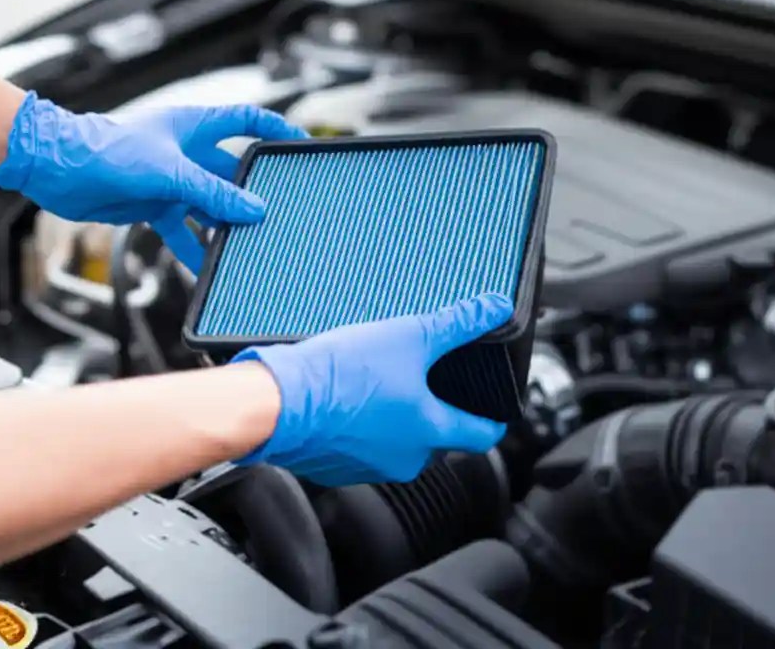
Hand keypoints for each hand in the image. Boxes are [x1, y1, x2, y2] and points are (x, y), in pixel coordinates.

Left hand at [0, 91, 306, 271]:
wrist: (57, 170)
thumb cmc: (106, 152)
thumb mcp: (170, 173)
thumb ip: (214, 195)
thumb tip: (254, 212)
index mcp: (194, 126)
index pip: (246, 120)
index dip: (274, 130)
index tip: (300, 146)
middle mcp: (187, 151)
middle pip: (232, 171)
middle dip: (252, 192)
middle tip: (276, 213)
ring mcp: (172, 179)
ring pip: (211, 205)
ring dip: (224, 225)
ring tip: (246, 246)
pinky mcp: (156, 204)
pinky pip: (184, 230)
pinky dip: (194, 248)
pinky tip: (207, 268)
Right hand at [234, 293, 512, 486]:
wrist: (277, 404)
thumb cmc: (340, 377)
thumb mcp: (409, 336)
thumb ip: (457, 324)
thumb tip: (495, 308)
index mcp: (431, 432)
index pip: (482, 436)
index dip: (494, 420)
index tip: (497, 411)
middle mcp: (405, 459)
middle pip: (437, 436)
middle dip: (434, 408)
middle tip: (425, 378)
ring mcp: (368, 467)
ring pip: (396, 441)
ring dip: (394, 416)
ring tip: (379, 381)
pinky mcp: (335, 467)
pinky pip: (360, 445)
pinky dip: (360, 424)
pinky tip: (347, 397)